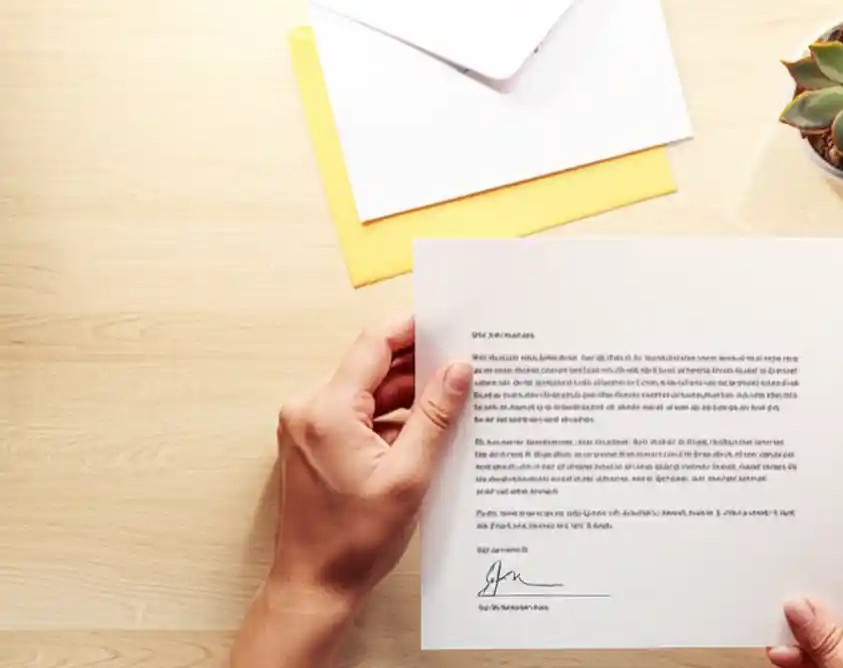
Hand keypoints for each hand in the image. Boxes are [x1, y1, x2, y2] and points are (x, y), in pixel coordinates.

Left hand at [232, 314, 471, 667]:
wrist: (314, 587)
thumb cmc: (355, 541)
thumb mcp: (409, 475)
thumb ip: (435, 415)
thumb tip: (459, 368)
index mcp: (327, 411)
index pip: (374, 344)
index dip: (414, 328)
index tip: (450, 323)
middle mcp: (309, 409)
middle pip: (372, 365)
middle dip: (419, 363)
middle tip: (465, 362)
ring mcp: (308, 426)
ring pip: (368, 390)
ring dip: (407, 393)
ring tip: (455, 398)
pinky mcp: (314, 442)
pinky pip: (358, 414)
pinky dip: (391, 417)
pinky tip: (428, 428)